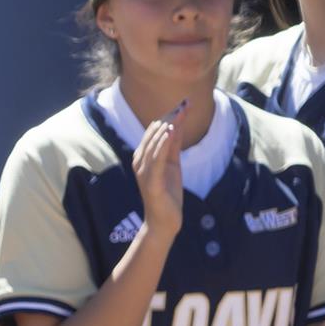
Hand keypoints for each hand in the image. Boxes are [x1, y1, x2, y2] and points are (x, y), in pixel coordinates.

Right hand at [134, 100, 185, 238]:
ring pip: (155, 144)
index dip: (169, 116)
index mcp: (143, 157)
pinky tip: (170, 131)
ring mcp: (144, 172)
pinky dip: (163, 144)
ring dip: (167, 127)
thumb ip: (173, 147)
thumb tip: (178, 125)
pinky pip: (157, 159)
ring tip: (179, 113)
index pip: (154, 131)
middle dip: (170, 118)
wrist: (164, 221)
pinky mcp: (151, 181)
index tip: (184, 103)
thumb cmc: (167, 194)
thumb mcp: (173, 165)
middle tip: (184, 104)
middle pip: (154, 134)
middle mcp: (140, 161)